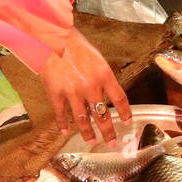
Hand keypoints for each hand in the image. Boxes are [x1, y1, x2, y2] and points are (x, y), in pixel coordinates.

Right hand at [40, 27, 132, 144]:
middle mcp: (91, 86)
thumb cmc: (77, 46)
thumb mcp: (98, 60)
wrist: (54, 40)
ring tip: (92, 142)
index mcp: (104, 76)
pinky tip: (66, 132)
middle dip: (108, 130)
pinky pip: (61, 114)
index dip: (125, 112)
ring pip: (83, 119)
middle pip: (103, 114)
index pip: (120, 99)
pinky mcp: (56, 94)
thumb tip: (109, 94)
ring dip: (88, 133)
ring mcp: (73, 92)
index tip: (127, 121)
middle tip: (112, 141)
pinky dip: (63, 125)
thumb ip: (103, 78)